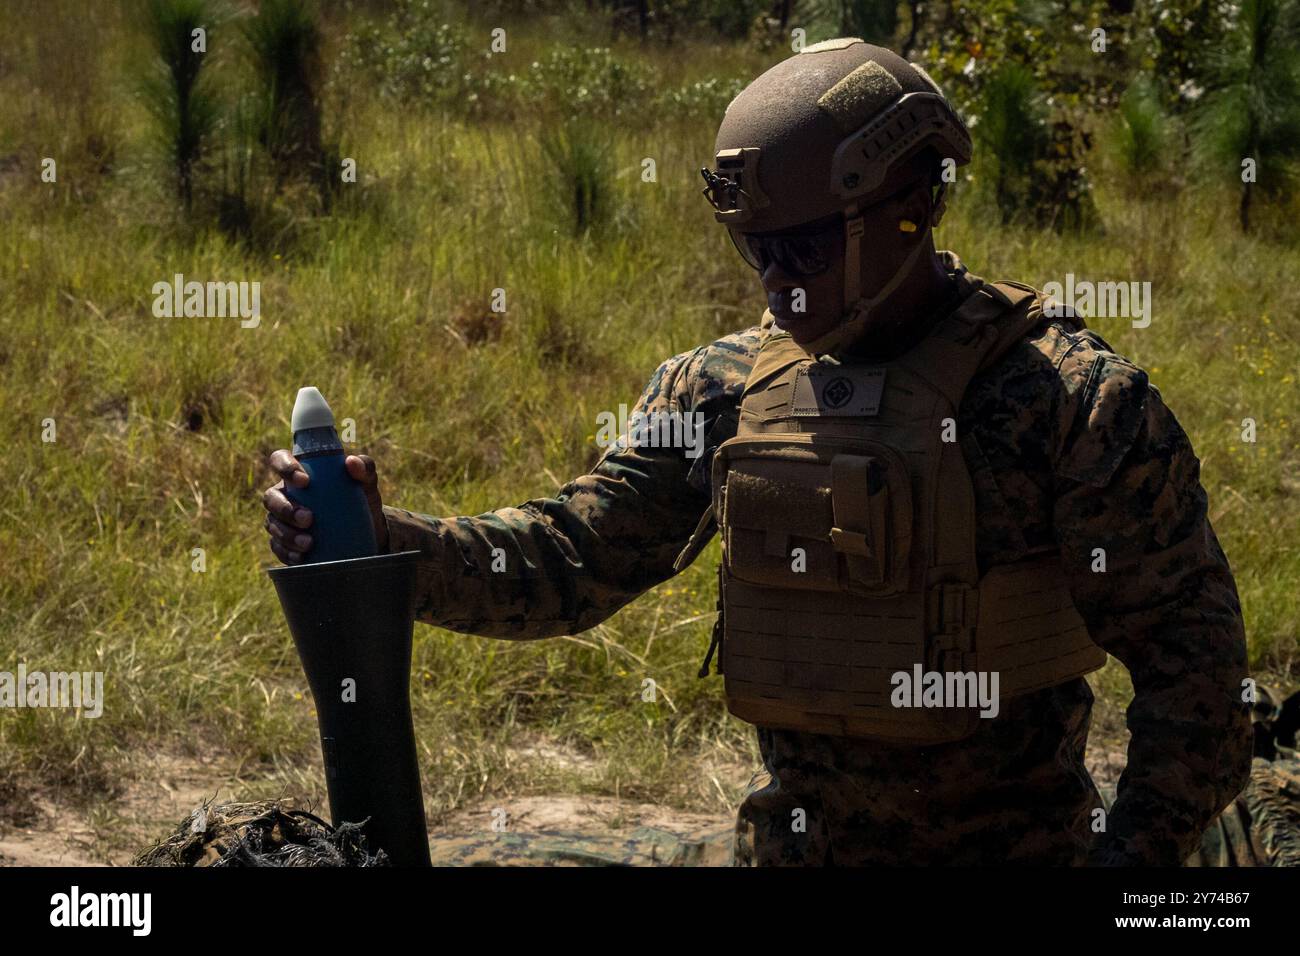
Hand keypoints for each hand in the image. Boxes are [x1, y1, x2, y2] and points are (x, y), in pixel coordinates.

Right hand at [262, 450, 389, 563]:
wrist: (366, 534)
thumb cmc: (360, 501)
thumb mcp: (366, 484)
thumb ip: (364, 468)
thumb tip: (352, 462)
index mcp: (298, 474)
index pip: (280, 460)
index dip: (285, 467)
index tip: (305, 481)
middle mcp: (284, 495)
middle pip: (271, 498)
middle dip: (286, 508)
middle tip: (309, 518)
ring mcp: (281, 520)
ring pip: (272, 524)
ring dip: (288, 534)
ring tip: (309, 542)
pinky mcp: (284, 543)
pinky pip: (278, 548)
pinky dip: (289, 553)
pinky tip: (302, 557)